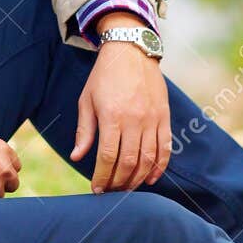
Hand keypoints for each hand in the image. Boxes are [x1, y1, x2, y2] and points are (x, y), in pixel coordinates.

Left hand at [69, 17, 171, 192]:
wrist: (131, 51)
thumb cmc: (104, 76)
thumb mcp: (87, 100)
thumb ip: (84, 130)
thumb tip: (77, 156)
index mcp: (112, 115)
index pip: (107, 156)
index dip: (102, 177)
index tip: (96, 189)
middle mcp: (134, 119)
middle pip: (129, 162)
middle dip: (119, 182)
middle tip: (111, 191)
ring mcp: (152, 119)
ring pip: (148, 159)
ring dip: (138, 179)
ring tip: (127, 188)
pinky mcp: (164, 117)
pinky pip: (165, 148)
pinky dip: (160, 167)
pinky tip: (150, 178)